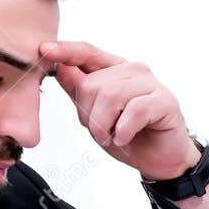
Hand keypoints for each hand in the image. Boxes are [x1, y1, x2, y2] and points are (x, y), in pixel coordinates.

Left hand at [38, 40, 201, 181]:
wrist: (159, 159)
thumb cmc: (128, 135)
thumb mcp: (94, 115)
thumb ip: (78, 91)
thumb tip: (59, 69)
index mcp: (113, 69)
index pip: (87, 53)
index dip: (66, 51)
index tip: (44, 50)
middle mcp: (132, 70)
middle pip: (93, 85)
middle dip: (90, 116)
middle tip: (103, 132)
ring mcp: (150, 83)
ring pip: (111, 96)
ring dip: (105, 126)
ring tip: (113, 137)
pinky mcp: (165, 100)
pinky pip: (134, 111)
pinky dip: (123, 131)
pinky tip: (125, 138)